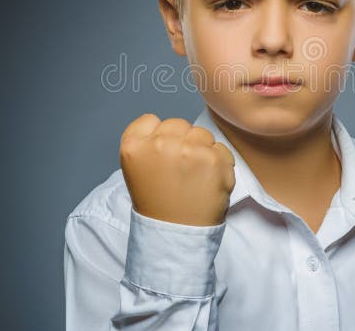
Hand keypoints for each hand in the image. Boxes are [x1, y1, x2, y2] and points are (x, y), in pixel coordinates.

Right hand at [119, 114, 235, 225]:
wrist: (177, 234)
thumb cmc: (159, 203)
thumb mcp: (136, 169)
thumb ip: (146, 143)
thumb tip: (167, 127)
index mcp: (134, 146)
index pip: (149, 120)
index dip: (158, 137)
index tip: (160, 156)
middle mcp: (159, 144)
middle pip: (178, 124)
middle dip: (182, 142)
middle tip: (179, 170)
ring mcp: (188, 150)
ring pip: (202, 134)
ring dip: (202, 151)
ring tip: (194, 177)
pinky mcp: (214, 159)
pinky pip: (221, 149)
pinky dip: (219, 164)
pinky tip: (207, 182)